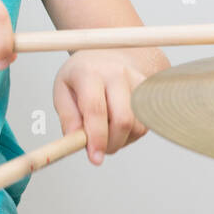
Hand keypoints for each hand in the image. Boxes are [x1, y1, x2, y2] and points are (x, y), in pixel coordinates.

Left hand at [53, 48, 152, 164]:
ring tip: (106, 131)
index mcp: (90, 73)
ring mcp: (137, 81)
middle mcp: (117, 74)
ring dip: (121, 140)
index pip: (96, 109)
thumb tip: (75, 141)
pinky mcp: (150, 91)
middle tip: (99, 151)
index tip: (95, 158)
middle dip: (111, 144)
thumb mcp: (62, 90)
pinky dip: (131, 134)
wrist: (109, 55)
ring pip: (137, 126)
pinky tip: (118, 124)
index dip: (96, 138)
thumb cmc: (82, 75)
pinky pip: (145, 124)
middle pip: (123, 119)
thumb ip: (68, 117)